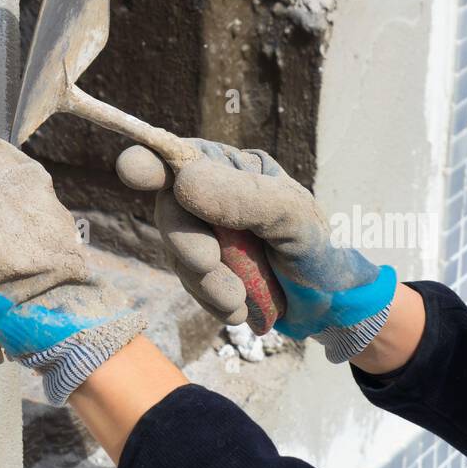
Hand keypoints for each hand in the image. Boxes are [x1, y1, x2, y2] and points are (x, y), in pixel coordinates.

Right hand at [116, 138, 396, 361]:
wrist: (333, 306)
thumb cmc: (318, 250)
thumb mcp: (293, 219)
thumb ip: (244, 197)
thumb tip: (182, 179)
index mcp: (235, 169)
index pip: (182, 156)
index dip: (150, 162)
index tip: (133, 170)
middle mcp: (214, 195)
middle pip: (171, 212)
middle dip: (190, 248)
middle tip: (214, 271)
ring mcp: (207, 233)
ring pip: (178, 254)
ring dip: (206, 283)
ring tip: (242, 301)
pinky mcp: (206, 270)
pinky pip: (190, 283)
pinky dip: (212, 301)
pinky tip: (241, 310)